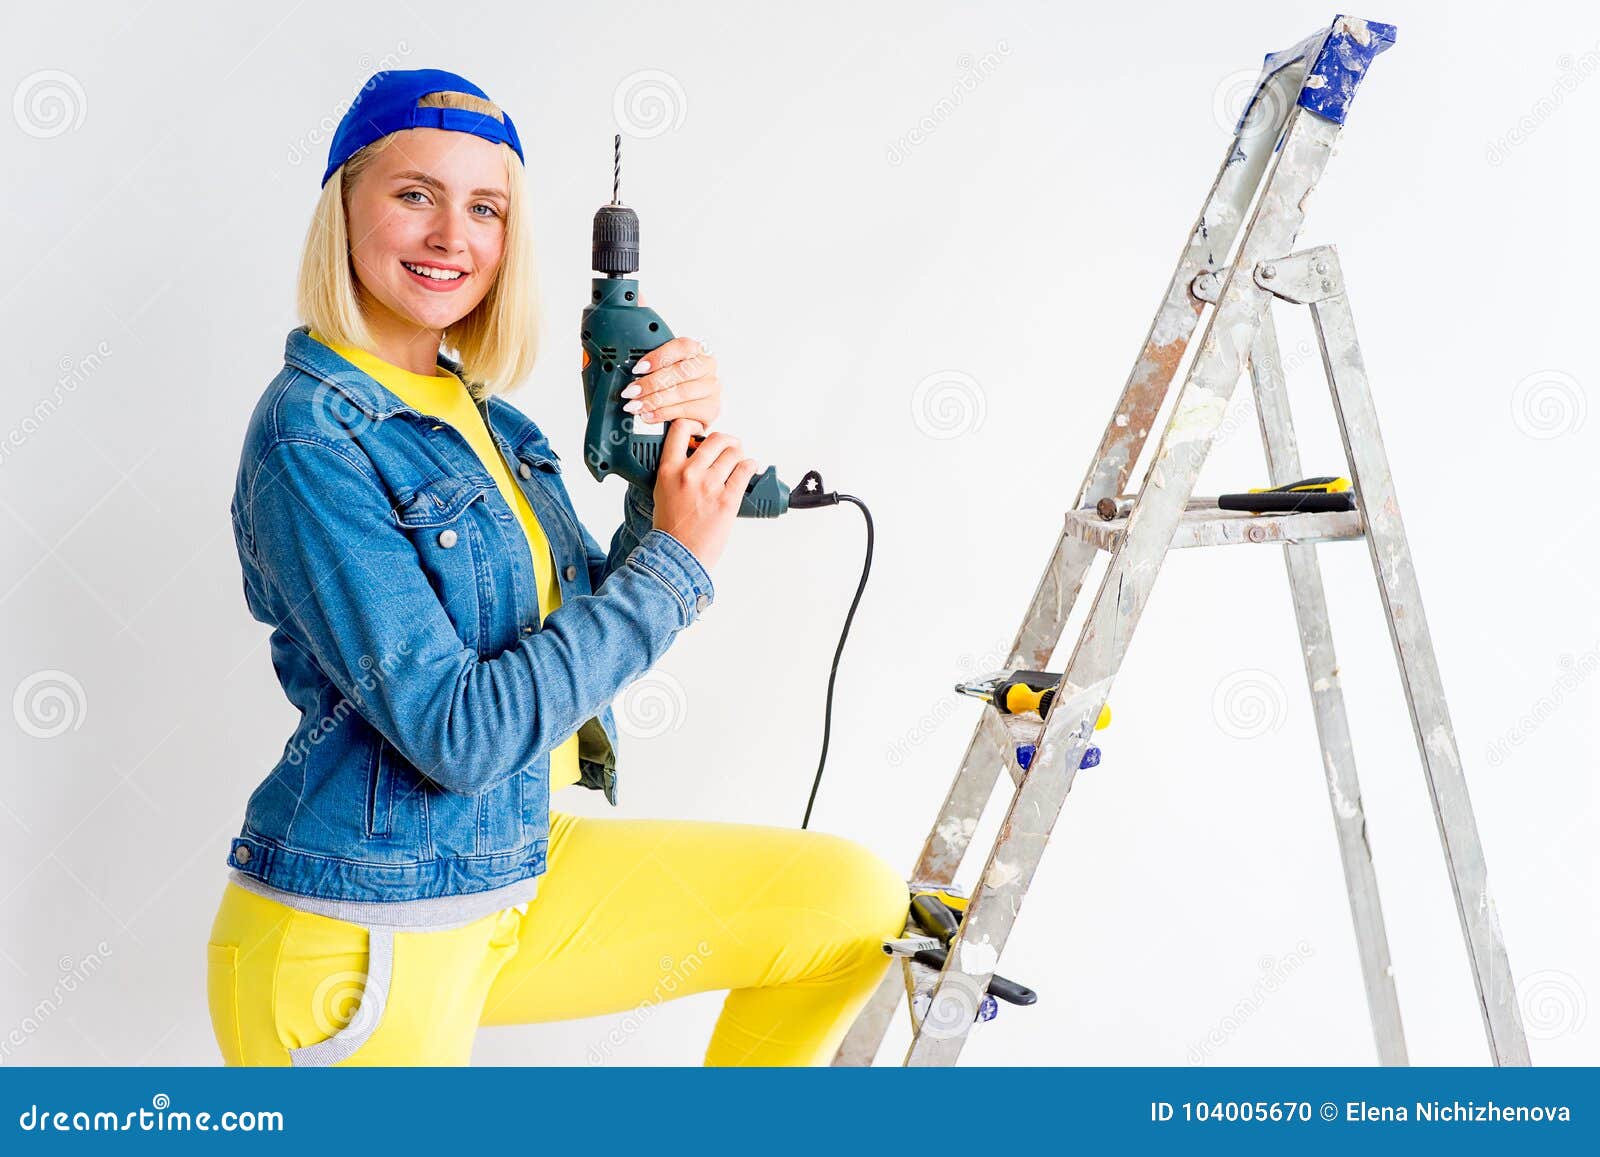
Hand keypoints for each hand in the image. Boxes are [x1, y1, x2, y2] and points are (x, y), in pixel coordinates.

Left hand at [622, 336, 719, 426]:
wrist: (691, 413)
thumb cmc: (676, 387)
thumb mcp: (665, 370)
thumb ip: (654, 367)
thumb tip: (629, 371)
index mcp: (697, 350)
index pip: (682, 347)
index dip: (659, 356)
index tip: (638, 368)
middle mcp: (707, 367)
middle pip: (680, 372)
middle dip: (651, 383)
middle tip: (631, 392)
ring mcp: (711, 389)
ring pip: (682, 392)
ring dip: (654, 400)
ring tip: (636, 406)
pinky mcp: (711, 409)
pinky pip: (685, 411)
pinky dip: (663, 414)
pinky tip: (649, 415)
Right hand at [651, 417, 757, 573]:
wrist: (678, 554)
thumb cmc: (671, 527)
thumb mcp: (662, 491)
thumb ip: (676, 469)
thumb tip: (696, 454)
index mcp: (669, 469)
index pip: (680, 429)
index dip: (694, 424)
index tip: (700, 430)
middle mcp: (689, 473)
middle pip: (716, 439)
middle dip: (727, 441)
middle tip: (730, 447)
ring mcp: (709, 485)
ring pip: (733, 453)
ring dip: (740, 455)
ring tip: (740, 461)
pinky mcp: (728, 499)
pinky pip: (745, 470)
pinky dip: (750, 466)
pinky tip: (750, 468)